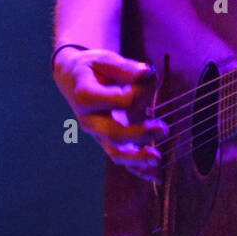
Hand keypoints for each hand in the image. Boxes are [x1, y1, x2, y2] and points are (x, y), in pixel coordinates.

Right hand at [53, 47, 167, 181]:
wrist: (73, 78)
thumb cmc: (92, 67)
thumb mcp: (104, 59)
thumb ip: (125, 67)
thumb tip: (147, 72)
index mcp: (86, 96)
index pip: (117, 100)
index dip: (138, 92)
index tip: (149, 77)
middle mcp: (89, 119)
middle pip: (113, 134)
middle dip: (139, 134)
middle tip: (163, 129)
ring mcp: (98, 133)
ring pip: (115, 152)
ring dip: (138, 159)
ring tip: (158, 159)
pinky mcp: (108, 140)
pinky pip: (122, 159)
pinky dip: (139, 170)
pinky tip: (157, 176)